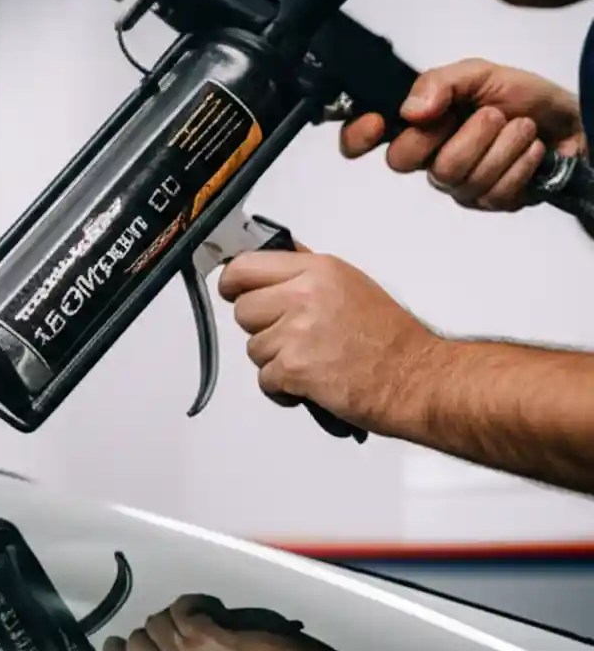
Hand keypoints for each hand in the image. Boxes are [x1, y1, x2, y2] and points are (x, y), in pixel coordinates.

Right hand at [102, 595, 382, 650]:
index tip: (116, 647)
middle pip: (133, 645)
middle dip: (148, 634)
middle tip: (163, 628)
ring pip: (156, 623)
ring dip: (174, 617)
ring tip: (195, 619)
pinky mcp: (210, 639)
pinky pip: (184, 609)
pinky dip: (196, 604)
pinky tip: (213, 610)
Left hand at [217, 250, 441, 437]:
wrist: (417, 378)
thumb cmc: (392, 339)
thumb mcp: (350, 285)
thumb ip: (307, 275)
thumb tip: (275, 262)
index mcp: (317, 270)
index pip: (245, 267)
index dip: (233, 283)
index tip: (233, 291)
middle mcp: (304, 296)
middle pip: (242, 310)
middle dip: (261, 328)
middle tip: (290, 337)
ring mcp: (298, 332)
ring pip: (252, 347)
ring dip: (275, 361)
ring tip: (310, 361)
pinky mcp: (295, 368)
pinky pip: (264, 379)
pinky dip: (282, 388)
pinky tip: (310, 383)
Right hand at [340, 58, 585, 210]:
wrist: (572, 120)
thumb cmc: (522, 97)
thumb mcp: (480, 73)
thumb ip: (440, 83)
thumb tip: (410, 110)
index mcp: (415, 125)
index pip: (360, 140)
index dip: (357, 136)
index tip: (377, 122)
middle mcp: (427, 158)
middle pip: (405, 161)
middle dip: (456, 133)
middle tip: (491, 114)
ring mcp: (455, 185)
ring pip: (453, 176)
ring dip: (500, 144)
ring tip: (521, 127)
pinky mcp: (486, 203)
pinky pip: (490, 191)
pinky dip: (520, 162)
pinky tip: (532, 150)